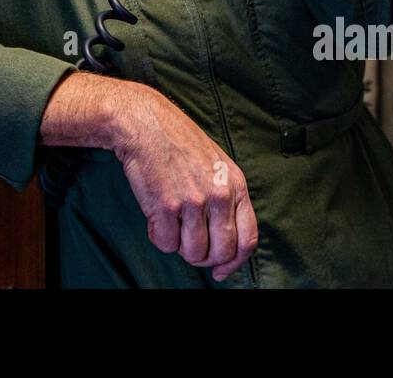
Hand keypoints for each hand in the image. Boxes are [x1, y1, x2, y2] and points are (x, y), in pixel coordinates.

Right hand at [112, 82, 257, 280]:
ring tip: (171, 222)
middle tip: (190, 246)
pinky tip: (155, 216)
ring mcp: (192, 202)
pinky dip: (158, 236)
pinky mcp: (165, 207)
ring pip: (193, 252)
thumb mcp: (217, 164)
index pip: (248, 239)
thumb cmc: (178, 142)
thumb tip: (226, 239)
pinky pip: (166, 244)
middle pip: (221, 252)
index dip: (235, 262)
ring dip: (179, 245)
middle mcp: (218, 195)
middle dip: (204, 257)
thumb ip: (226, 198)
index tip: (221, 269)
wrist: (145, 123)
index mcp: (235, 184)